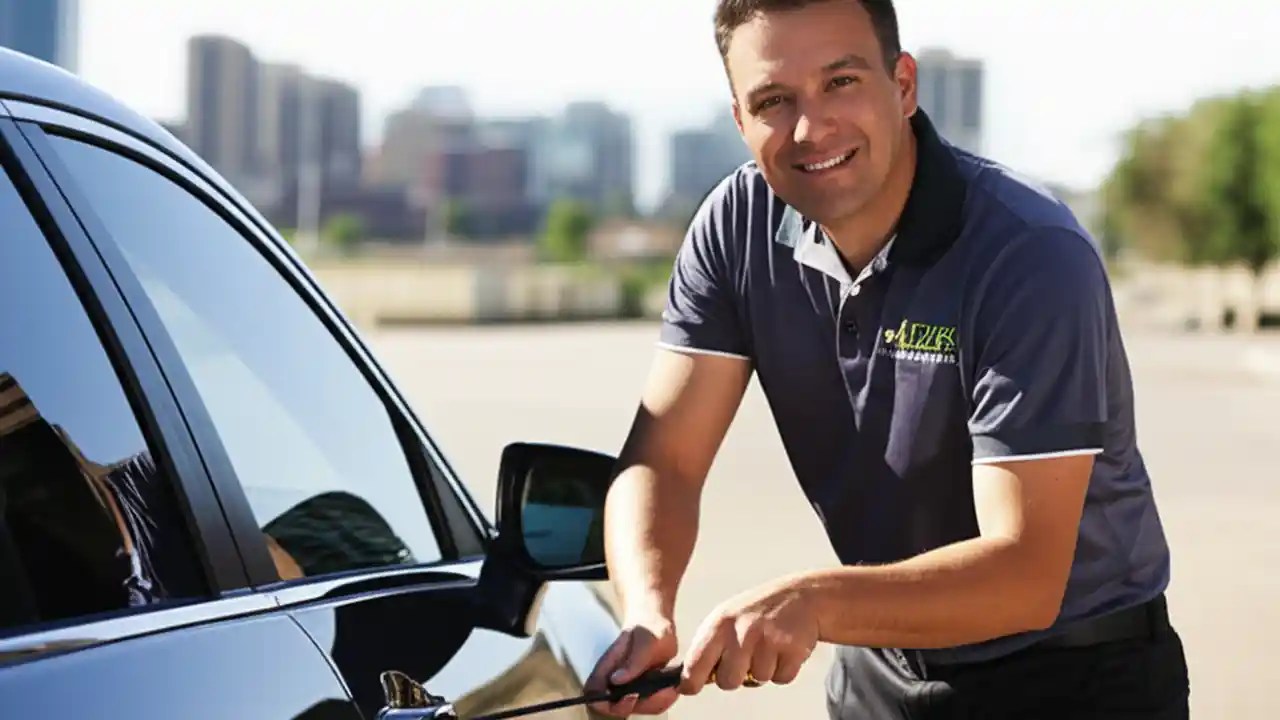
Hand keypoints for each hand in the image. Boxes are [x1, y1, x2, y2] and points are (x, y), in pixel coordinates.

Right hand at [585, 612, 679, 716]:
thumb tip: (617, 680)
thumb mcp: (644, 641)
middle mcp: (614, 681)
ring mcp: (628, 686)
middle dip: (644, 704)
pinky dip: (663, 699)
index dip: (608, 704)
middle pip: (620, 708)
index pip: (594, 696)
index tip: (632, 696)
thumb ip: (632, 662)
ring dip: (657, 702)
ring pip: (639, 707)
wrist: (656, 623)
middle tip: (664, 691)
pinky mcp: (642, 688)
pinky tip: (673, 687)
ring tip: (671, 688)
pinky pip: (651, 703)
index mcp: (606, 668)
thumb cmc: (647, 627)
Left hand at [679, 579, 818, 693]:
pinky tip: (783, 648)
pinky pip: (781, 679)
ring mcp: (766, 639)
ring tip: (768, 646)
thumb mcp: (727, 619)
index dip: (690, 683)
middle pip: (727, 682)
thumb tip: (691, 680)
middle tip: (746, 658)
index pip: (694, 664)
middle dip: (736, 677)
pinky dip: (783, 669)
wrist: (802, 596)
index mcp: (719, 623)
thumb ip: (710, 647)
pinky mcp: (791, 649)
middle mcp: (740, 631)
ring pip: (757, 680)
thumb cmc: (759, 612)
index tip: (690, 688)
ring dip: (763, 670)